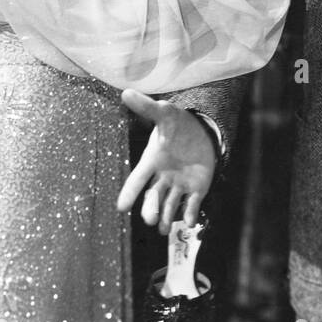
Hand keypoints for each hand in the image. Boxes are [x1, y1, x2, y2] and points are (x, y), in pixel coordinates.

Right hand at [118, 91, 215, 234]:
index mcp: (152, 161)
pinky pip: (192, 204)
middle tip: (149, 220)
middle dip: (151, 208)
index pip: (137, 178)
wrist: (201, 132)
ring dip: (166, 217)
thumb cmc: (177, 124)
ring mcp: (179, 185)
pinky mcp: (196, 189)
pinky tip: (189, 222)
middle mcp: (163, 177)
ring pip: (170, 204)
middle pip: (153, 196)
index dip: (129, 192)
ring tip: (163, 228)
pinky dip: (189, 214)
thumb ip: (147, 108)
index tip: (121, 207)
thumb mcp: (164, 114)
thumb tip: (126, 92)